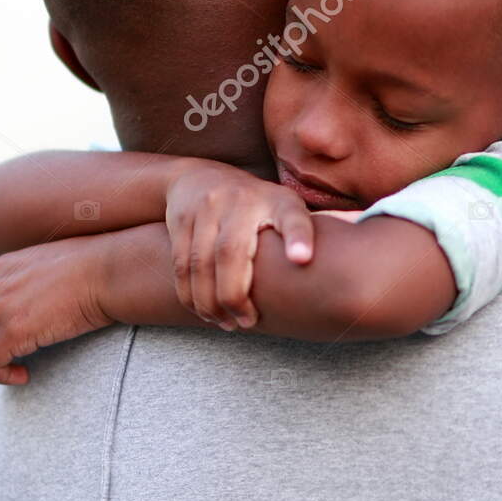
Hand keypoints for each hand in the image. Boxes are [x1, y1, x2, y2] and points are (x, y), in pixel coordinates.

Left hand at [0, 236, 112, 385]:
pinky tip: (24, 375)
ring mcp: (2, 306)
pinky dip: (1, 376)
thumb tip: (36, 306)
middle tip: (0, 368)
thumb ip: (33, 282)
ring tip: (11, 375)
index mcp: (1, 269)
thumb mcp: (52, 267)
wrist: (111, 271)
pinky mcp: (15, 328)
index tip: (4, 348)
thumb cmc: (96, 270)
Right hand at [164, 161, 313, 329]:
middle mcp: (239, 200)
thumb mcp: (284, 209)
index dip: (298, 237)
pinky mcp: (181, 219)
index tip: (303, 259)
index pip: (291, 217)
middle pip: (230, 253)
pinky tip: (205, 312)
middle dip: (234, 296)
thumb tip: (320, 263)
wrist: (201, 177)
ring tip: (226, 323)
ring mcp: (206, 208)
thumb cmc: (257, 205)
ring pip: (199, 263)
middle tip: (247, 322)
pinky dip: (190, 295)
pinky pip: (180, 265)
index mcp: (276, 201)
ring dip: (209, 302)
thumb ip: (301, 235)